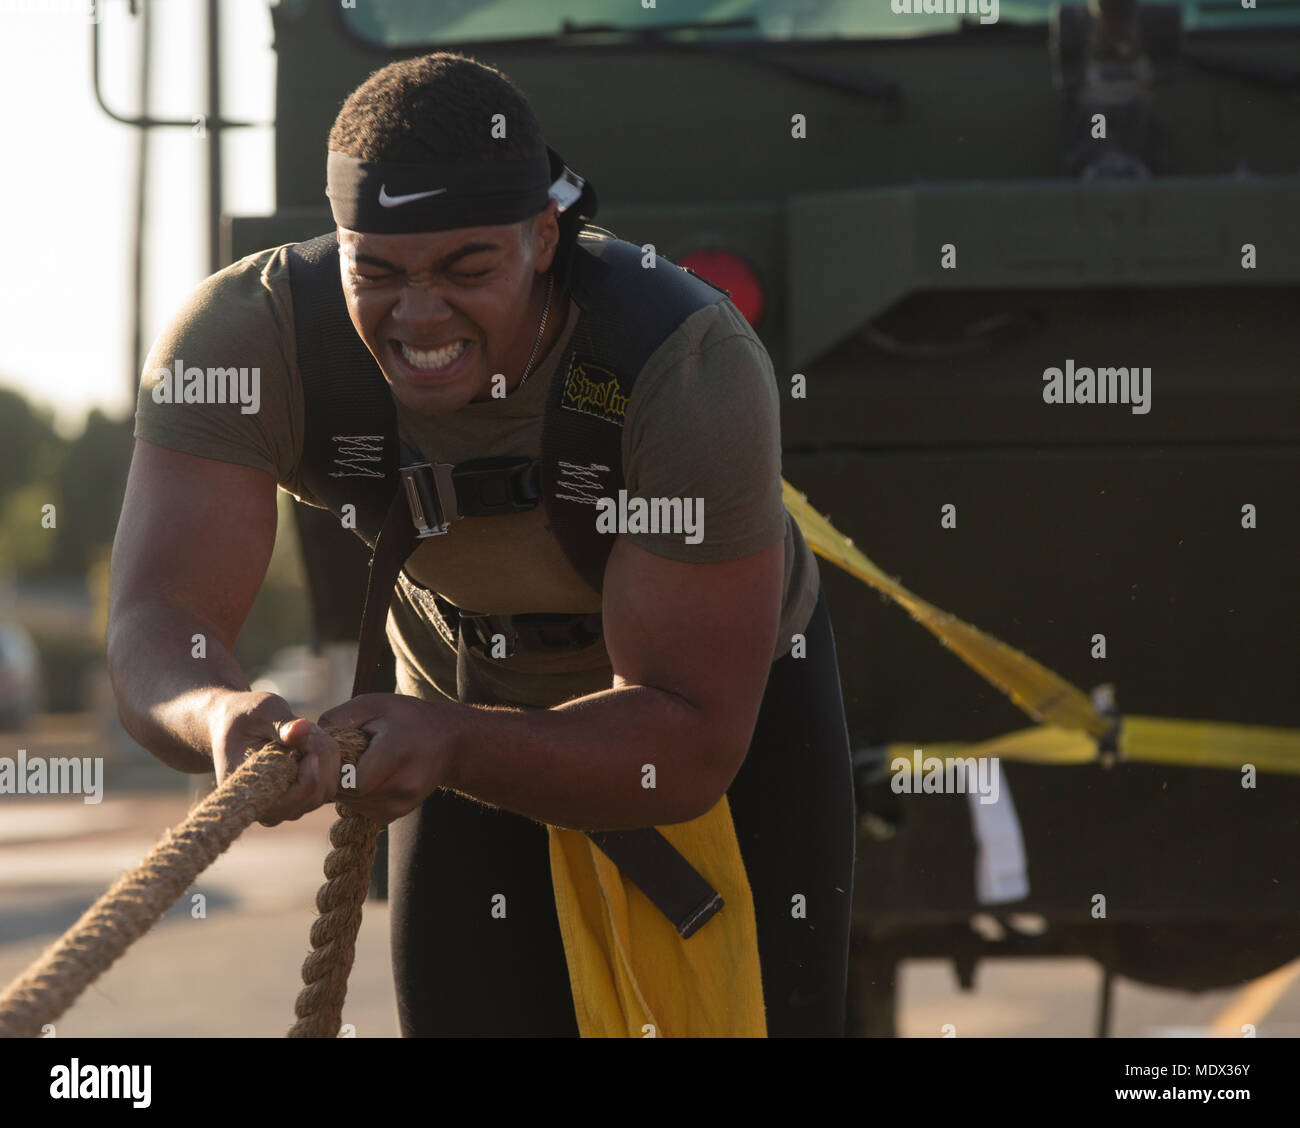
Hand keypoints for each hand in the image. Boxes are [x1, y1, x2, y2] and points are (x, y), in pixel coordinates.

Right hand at [209, 690, 340, 826]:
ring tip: (307, 734)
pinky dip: (328, 761)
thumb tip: (303, 730)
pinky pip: (328, 785)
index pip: (296, 796)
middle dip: (321, 758)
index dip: (312, 771)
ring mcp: (284, 806)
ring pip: (326, 790)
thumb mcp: (261, 712)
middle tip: (309, 730)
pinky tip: (312, 742)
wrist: (233, 724)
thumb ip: (282, 724)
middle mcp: (266, 807)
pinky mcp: (298, 799)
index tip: (309, 739)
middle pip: (316, 794)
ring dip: (326, 758)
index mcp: (249, 788)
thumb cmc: (243, 717)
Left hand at [317, 693, 460, 824]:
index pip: (349, 780)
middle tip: (346, 754)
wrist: (449, 742)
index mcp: (397, 754)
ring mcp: (400, 804)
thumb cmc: (407, 718)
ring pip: (350, 804)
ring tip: (362, 762)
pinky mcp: (395, 814)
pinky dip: (357, 794)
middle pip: (347, 794)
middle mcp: (402, 786)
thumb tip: (307, 741)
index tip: (338, 751)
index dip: (336, 768)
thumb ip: (337, 719)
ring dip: (346, 786)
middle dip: (338, 776)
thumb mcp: (373, 704)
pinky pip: (360, 809)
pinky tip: (370, 775)